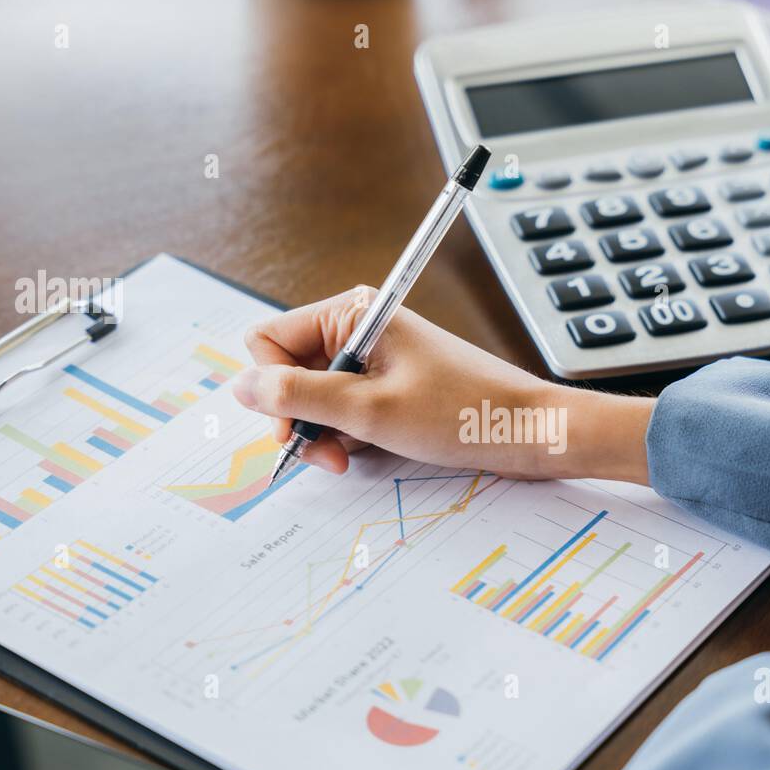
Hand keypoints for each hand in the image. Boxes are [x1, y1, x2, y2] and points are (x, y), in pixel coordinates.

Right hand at [231, 287, 653, 481]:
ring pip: (315, 398)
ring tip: (355, 456)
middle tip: (328, 455)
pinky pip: (345, 410)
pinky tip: (375, 451)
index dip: (272, 389)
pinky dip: (349, 436)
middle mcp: (359, 329)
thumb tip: (241, 385)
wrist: (529, 432)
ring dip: (325, 434)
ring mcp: (374, 361)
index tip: (294, 431)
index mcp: (352, 313)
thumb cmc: (463, 413)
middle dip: (300, 419)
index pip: (269, 341)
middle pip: (289, 372)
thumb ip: (299, 398)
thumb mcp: (370, 411)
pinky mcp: (390, 388)